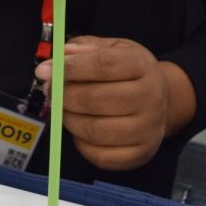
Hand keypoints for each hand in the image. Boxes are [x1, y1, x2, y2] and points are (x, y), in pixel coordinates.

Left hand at [34, 36, 195, 170]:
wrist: (159, 101)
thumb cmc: (126, 72)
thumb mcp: (110, 49)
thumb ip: (82, 49)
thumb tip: (54, 62)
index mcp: (142, 64)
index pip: (103, 64)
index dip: (70, 68)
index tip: (46, 71)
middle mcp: (151, 97)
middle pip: (96, 99)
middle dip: (63, 96)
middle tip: (49, 92)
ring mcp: (148, 129)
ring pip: (95, 130)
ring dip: (68, 120)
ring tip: (63, 109)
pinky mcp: (141, 154)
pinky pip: (100, 156)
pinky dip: (81, 144)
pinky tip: (80, 128)